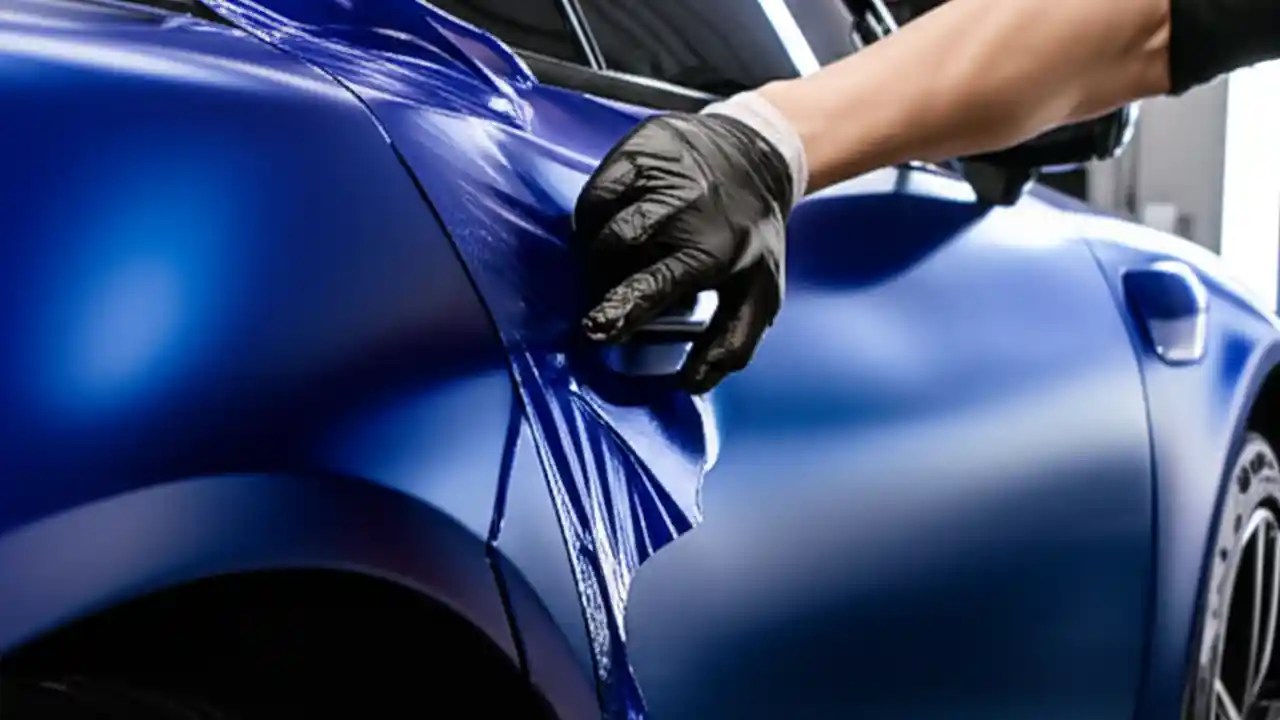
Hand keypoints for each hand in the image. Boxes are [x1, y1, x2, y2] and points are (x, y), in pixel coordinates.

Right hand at [575, 112, 793, 392]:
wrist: (757, 153)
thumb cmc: (752, 234)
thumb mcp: (759, 292)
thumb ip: (731, 344)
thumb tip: (691, 384)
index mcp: (711, 250)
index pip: (656, 284)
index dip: (623, 309)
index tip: (597, 330)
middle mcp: (682, 209)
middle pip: (616, 248)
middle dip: (598, 277)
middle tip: (599, 296)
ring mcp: (657, 176)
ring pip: (600, 221)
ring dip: (594, 250)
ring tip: (607, 264)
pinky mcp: (637, 151)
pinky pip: (597, 192)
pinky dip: (593, 216)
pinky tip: (606, 230)